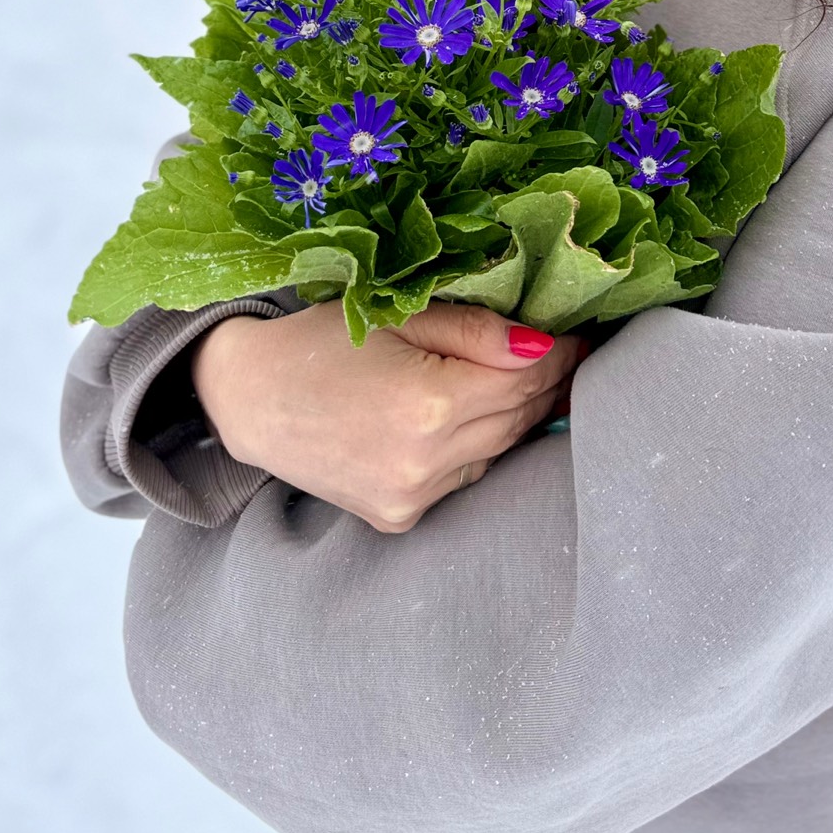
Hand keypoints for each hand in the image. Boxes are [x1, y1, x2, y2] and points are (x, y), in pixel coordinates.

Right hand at [190, 299, 584, 534]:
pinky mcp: (400, 517)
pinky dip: (477, 444)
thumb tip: (543, 343)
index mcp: (427, 405)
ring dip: (517, 413)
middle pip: (519, 417)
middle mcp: (424, 463)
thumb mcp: (398, 315)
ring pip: (499, 448)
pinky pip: (465, 475)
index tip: (583, 332)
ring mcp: (412, 498)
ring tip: (526, 376)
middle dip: (548, 381)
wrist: (250, 398)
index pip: (526, 378)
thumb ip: (475, 330)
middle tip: (570, 349)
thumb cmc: (321, 341)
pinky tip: (472, 414)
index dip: (562, 353)